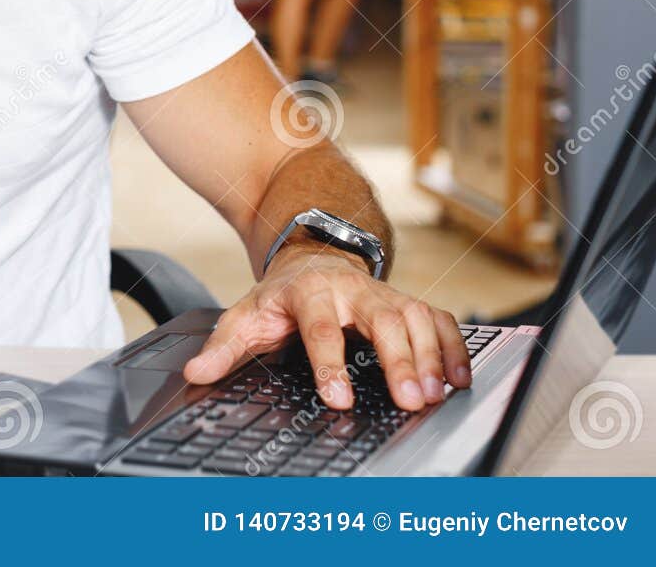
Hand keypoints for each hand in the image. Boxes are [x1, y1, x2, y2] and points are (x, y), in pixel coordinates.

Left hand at [181, 246, 471, 410]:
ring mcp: (384, 294)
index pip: (320, 329)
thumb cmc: (281, 296)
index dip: (329, 363)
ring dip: (431, 357)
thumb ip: (222, 347)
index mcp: (307, 293)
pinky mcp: (408, 302)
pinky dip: (454, 348)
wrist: (310, 257)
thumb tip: (196, 373)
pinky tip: (459, 379)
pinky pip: (439, 320)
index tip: (337, 396)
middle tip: (410, 399)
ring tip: (436, 395)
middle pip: (382, 321)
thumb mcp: (244, 316)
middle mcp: (351, 290)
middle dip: (399, 361)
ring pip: (416, 319)